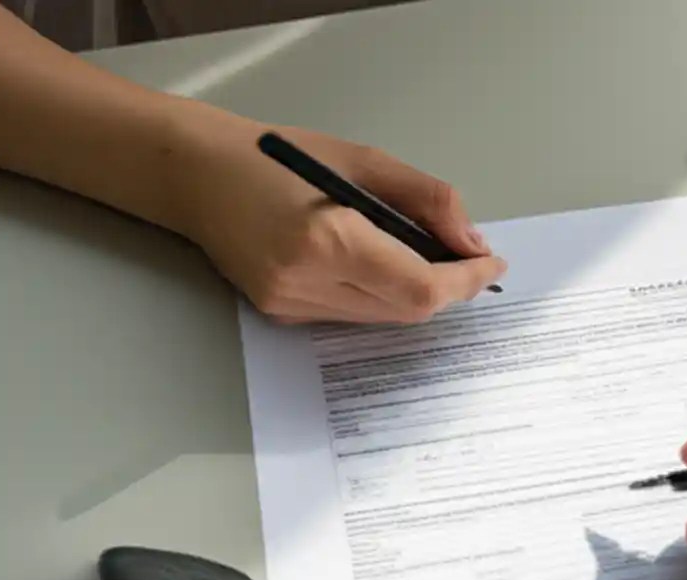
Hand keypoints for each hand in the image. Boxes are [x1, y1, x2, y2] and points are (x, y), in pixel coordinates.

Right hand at [173, 112, 504, 323]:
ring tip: (432, 258)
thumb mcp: (363, 160)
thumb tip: (472, 243)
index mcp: (326, 239)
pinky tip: (384, 265)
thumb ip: (428, 201)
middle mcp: (306, 283)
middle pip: (407, 310)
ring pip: (383, 318)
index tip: (491, 262)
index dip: (465, 281)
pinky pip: (352, 314)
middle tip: (469, 258)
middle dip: (448, 288)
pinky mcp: (280, 313)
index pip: (419, 286)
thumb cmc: (276, 155)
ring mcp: (290, 305)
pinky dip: (382, 294)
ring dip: (418, 293)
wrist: (195, 174)